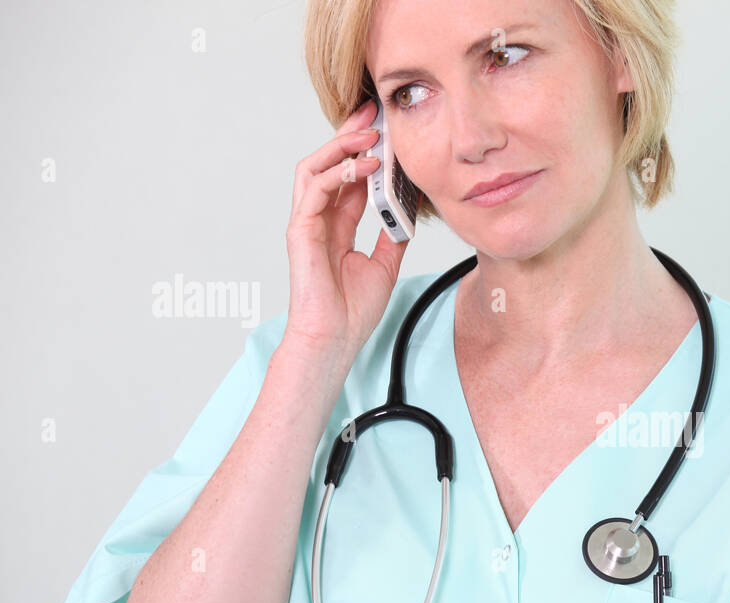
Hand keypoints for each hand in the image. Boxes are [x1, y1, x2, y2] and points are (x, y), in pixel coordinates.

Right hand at [283, 98, 407, 357]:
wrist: (335, 340)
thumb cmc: (352, 311)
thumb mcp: (385, 265)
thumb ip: (392, 236)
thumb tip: (408, 213)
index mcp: (337, 226)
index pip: (348, 177)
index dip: (364, 150)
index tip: (385, 128)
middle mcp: (319, 219)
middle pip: (328, 164)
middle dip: (350, 134)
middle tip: (374, 112)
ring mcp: (306, 223)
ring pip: (315, 168)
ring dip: (341, 147)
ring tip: (370, 134)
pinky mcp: (300, 231)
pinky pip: (314, 190)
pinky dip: (338, 172)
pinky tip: (364, 165)